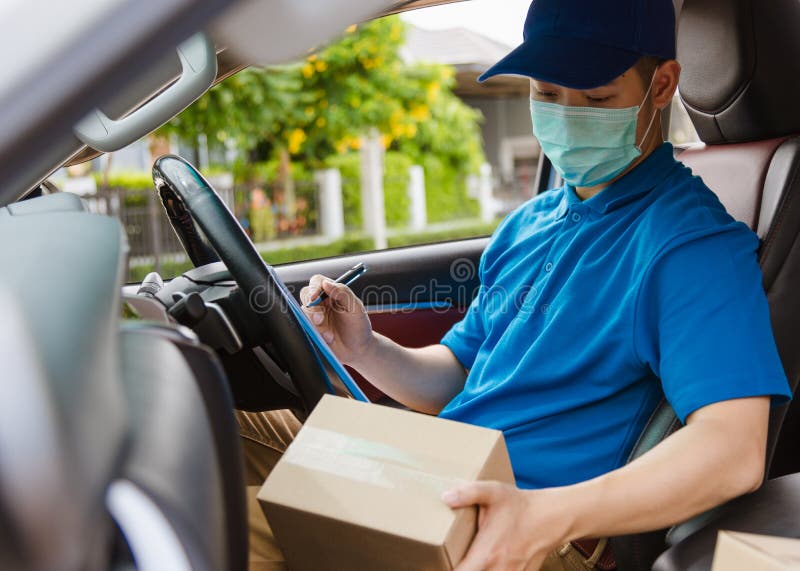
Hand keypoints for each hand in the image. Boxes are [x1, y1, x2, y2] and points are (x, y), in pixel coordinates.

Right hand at [300, 274, 374, 365]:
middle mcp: (323, 302)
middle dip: (312, 308)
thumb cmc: (359, 328)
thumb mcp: (356, 309)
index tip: (315, 297)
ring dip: (316, 325)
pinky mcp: (312, 328)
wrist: (358, 351)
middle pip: (306, 296)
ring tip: (330, 336)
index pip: (317, 282)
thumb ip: (343, 293)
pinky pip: (306, 327)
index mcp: (334, 293)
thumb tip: (326, 283)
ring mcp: (316, 316)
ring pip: (305, 313)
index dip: (314, 288)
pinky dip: (317, 334)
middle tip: (320, 320)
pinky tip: (328, 340)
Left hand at [441, 482, 567, 570]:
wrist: (550, 517)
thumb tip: (445, 497)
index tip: (435, 565)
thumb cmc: (518, 505)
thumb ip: (468, 493)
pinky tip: (485, 564)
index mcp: (485, 555)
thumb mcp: (492, 492)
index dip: (445, 570)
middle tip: (449, 562)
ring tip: (468, 563)